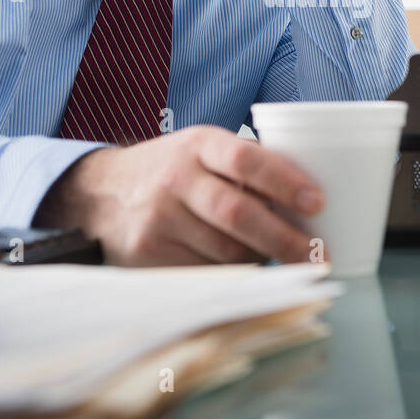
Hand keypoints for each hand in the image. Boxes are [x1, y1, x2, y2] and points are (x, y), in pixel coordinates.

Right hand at [34, 125, 326, 266]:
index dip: (285, 182)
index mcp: (198, 145)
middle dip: (284, 238)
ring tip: (283, 258)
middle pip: (237, 213)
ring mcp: (159, 218)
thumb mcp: (202, 150)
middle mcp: (176, 179)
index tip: (317, 202)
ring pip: (225, 250)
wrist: (102, 193)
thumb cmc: (172, 171)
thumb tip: (307, 199)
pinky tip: (242, 266)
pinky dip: (231, 273)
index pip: (246, 160)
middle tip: (318, 254)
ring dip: (261, 258)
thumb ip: (245, 167)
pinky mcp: (148, 252)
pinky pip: (204, 271)